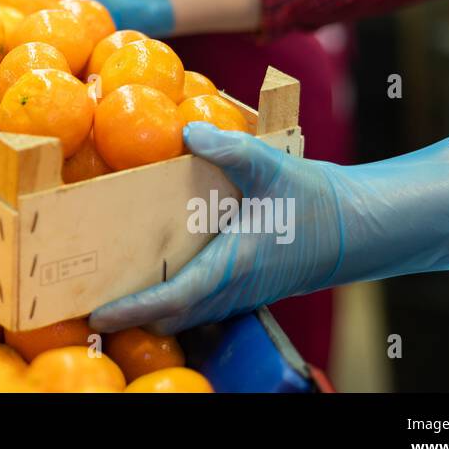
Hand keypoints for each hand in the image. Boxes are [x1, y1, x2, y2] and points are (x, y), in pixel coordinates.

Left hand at [90, 122, 448, 334]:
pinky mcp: (247, 288)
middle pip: (173, 316)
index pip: (174, 298)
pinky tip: (155, 281)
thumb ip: (230, 148)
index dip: (135, 309)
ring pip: (188, 315)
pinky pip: (202, 306)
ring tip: (112, 297)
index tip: (100, 314)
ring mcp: (241, 293)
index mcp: (233, 264)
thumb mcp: (271, 165)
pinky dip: (174, 304)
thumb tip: (188, 130)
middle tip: (89, 305)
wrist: (359, 225)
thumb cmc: (314, 198)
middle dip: (133, 317)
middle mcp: (234, 288)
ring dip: (152, 312)